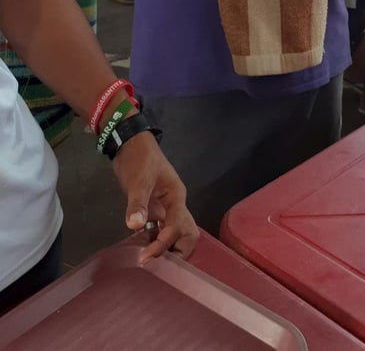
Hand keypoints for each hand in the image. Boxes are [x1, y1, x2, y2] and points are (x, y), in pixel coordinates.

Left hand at [112, 130, 198, 263]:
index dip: (164, 243)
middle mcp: (175, 206)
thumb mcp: (138, 179)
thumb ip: (137, 202)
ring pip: (176, 235)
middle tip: (158, 266)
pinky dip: (155, 243)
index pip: (178, 226)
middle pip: (188, 234)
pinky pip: (161, 232)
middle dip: (178, 252)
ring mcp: (166, 209)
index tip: (146, 256)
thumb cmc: (139, 158)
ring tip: (150, 262)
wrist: (130, 145)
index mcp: (177, 197)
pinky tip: (141, 250)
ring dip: (167, 250)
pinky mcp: (155, 211)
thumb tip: (134, 225)